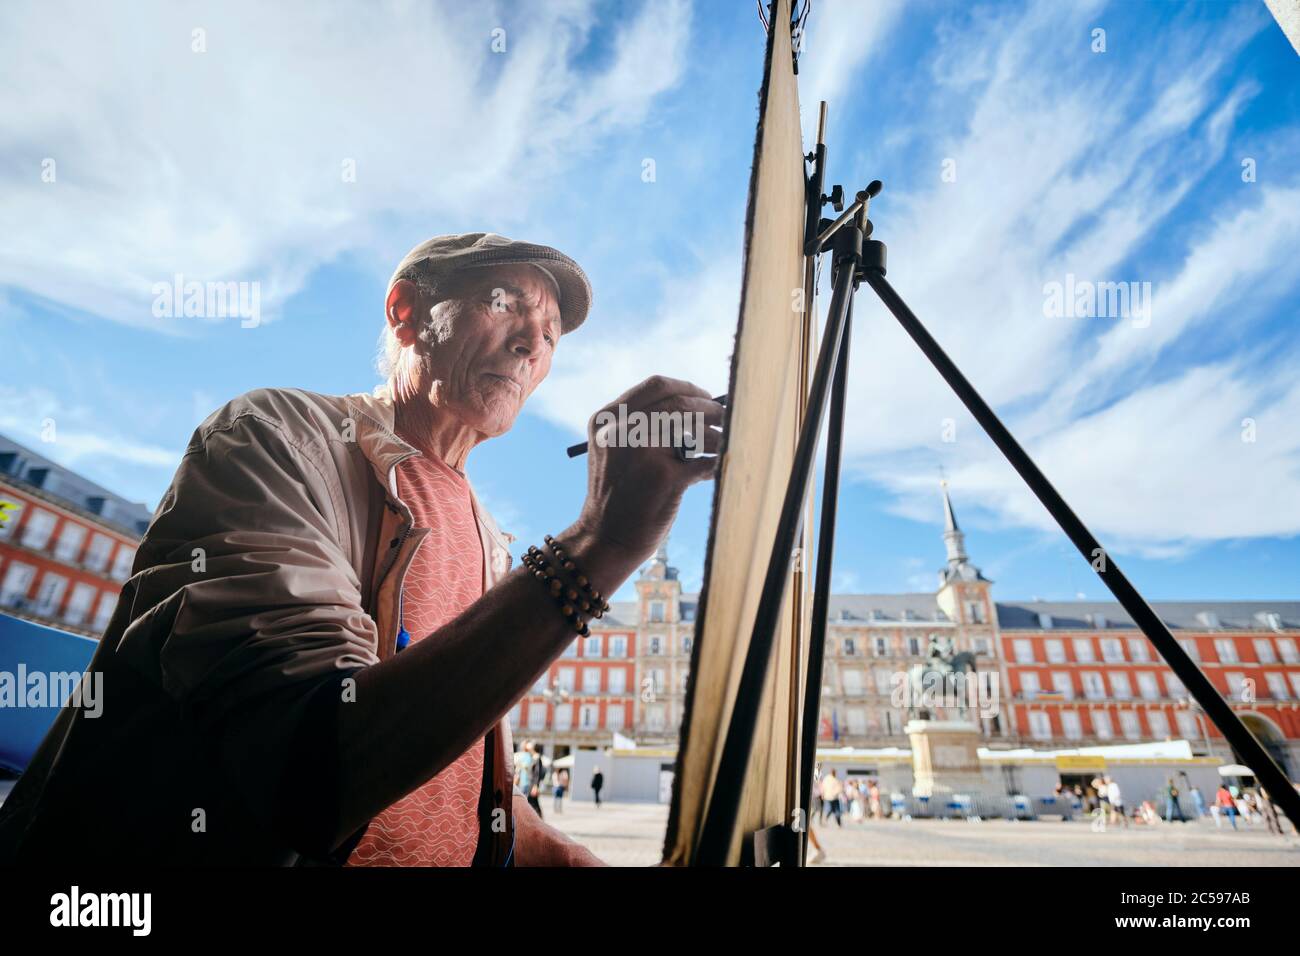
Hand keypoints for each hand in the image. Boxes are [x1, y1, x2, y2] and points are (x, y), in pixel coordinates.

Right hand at [574, 375, 722, 566]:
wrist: (605, 537)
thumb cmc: (617, 492)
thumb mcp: (612, 449)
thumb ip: (639, 425)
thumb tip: (696, 405)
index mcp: (607, 420)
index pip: (656, 387)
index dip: (687, 388)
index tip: (704, 396)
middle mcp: (623, 431)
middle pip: (680, 404)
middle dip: (709, 409)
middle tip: (724, 417)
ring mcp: (643, 453)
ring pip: (695, 429)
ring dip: (716, 435)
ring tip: (722, 442)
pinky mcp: (665, 478)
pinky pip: (704, 462)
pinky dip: (715, 462)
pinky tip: (717, 466)